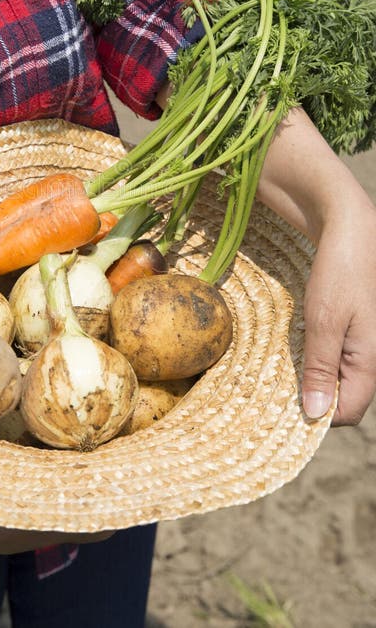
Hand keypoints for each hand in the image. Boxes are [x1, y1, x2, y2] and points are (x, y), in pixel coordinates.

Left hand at [256, 107, 375, 426]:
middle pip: (341, 395)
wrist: (349, 223)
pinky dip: (312, 356)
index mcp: (371, 359)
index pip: (347, 412)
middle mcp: (370, 354)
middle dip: (310, 396)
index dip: (316, 415)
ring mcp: (360, 339)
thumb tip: (315, 415)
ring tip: (278, 368)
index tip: (282, 406)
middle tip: (273, 387)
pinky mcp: (349, 324)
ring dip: (308, 376)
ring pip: (334, 375)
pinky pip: (332, 354)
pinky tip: (292, 346)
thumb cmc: (340, 270)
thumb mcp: (324, 320)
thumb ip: (319, 368)